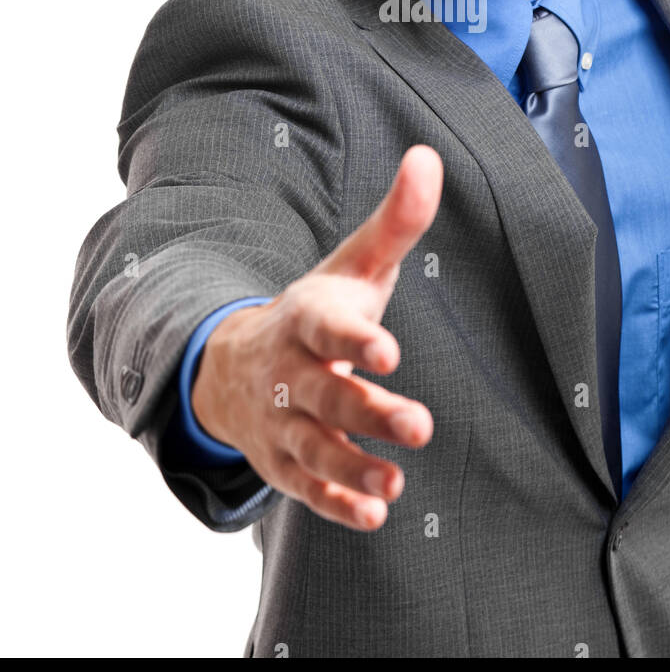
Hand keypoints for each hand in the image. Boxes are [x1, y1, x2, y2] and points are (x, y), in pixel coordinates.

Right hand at [191, 145, 442, 530]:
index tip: (389, 351)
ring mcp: (283, 423)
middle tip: (418, 425)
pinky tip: (373, 514)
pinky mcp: (285, 465)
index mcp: (308, 320)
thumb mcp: (355, 265)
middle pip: (326, 396)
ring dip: (353, 467)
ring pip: (315, 449)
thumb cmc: (319, 311)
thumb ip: (397, 220)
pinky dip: (335, 503)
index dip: (356, 340)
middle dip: (368, 411)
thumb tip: (430, 157)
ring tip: (395, 483)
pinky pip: (306, 490)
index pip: (329, 329)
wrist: (235, 365)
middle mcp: (290, 373)